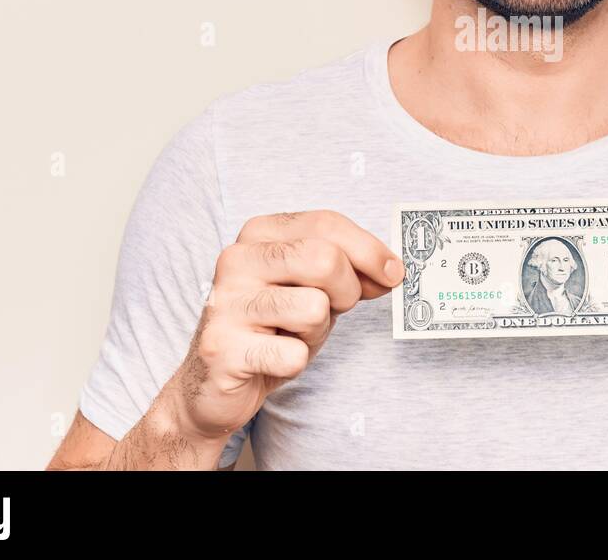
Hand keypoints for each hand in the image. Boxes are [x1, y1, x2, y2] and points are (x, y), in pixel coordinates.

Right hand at [163, 210, 402, 447]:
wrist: (213, 383)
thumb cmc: (272, 327)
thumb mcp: (314, 287)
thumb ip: (349, 270)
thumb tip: (392, 270)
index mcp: (259, 233)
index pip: (326, 223)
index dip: (370, 250)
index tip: (394, 273)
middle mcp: (237, 259)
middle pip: (325, 259)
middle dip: (347, 291)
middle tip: (334, 309)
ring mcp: (226, 303)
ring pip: (314, 307)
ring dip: (317, 331)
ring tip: (292, 335)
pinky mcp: (222, 347)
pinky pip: (293, 354)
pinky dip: (295, 362)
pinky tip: (273, 359)